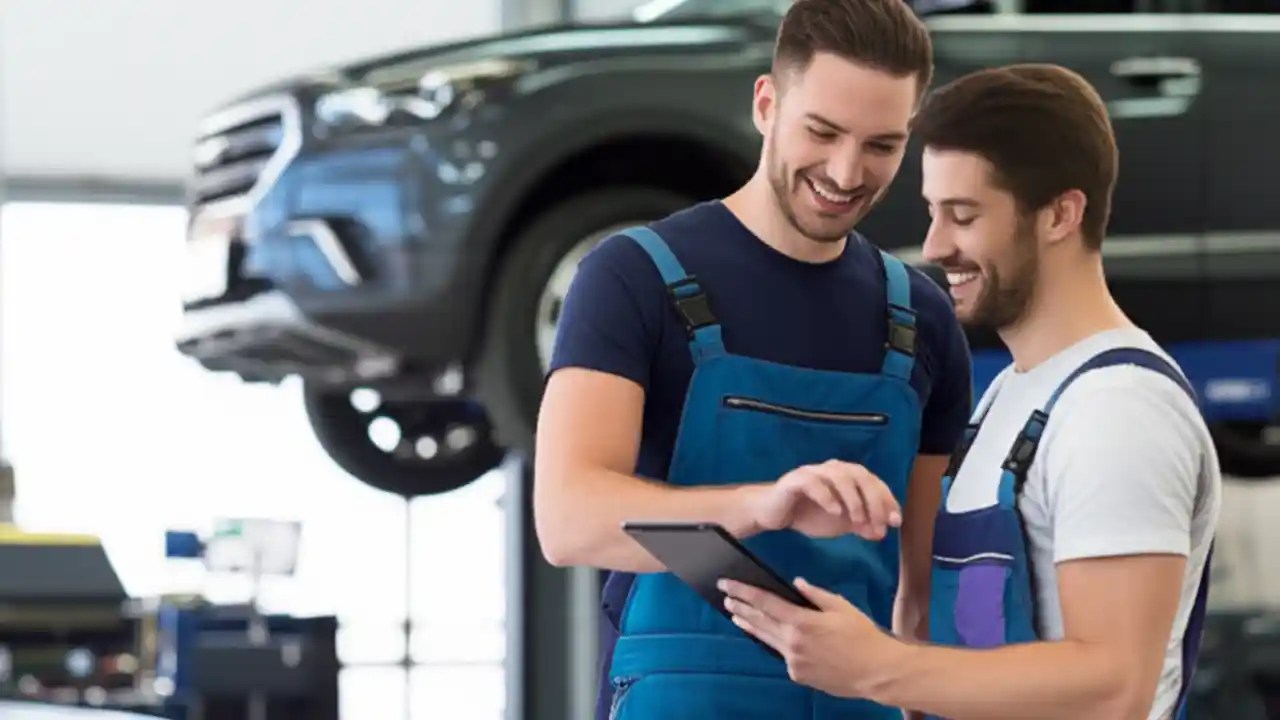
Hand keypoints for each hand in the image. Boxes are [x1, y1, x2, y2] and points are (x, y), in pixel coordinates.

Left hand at [719, 576, 897, 698]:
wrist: (876, 672)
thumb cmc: (862, 636)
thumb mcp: (841, 607)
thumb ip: (815, 595)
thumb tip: (796, 583)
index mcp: (802, 622)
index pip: (764, 602)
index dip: (743, 591)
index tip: (727, 583)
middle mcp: (792, 642)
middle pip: (759, 621)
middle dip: (740, 607)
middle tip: (725, 597)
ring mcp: (793, 661)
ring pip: (766, 639)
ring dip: (749, 626)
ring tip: (735, 615)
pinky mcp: (798, 675)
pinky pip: (782, 655)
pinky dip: (774, 642)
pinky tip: (768, 635)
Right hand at [747, 460, 901, 539]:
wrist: (773, 513)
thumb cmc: (807, 513)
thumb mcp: (840, 523)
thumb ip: (860, 525)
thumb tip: (882, 532)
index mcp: (846, 476)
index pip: (873, 482)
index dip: (887, 499)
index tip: (896, 521)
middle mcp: (832, 469)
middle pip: (860, 475)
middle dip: (874, 500)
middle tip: (879, 524)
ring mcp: (813, 472)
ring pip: (839, 476)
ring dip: (853, 499)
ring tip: (858, 521)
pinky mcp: (794, 480)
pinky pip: (814, 482)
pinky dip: (827, 496)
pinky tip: (835, 512)